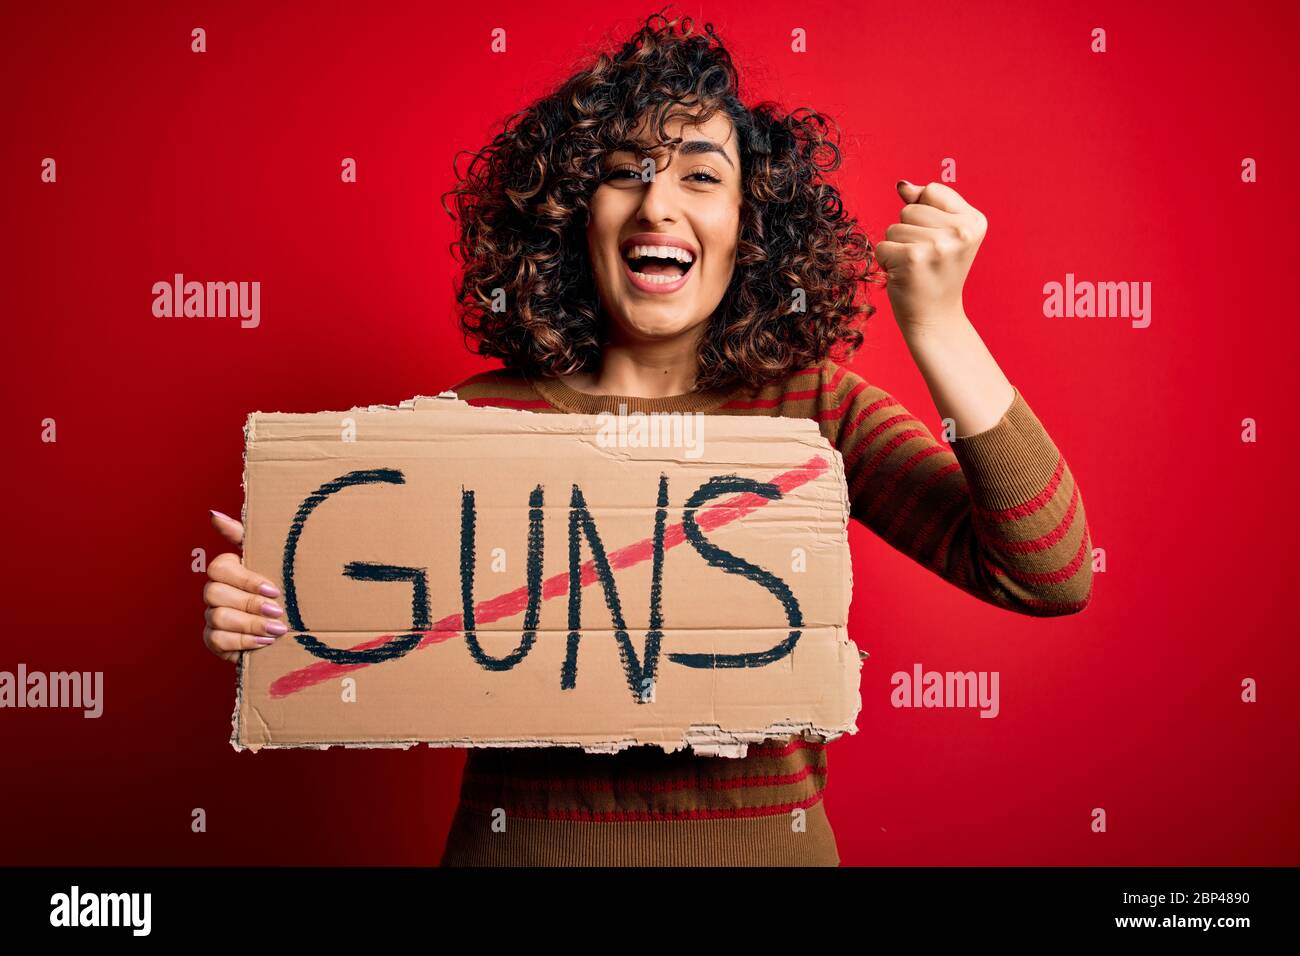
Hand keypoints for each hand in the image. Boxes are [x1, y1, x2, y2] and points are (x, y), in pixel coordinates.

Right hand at [202, 510, 286, 662]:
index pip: (220, 567)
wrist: (288, 624)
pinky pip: (217, 640)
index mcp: (227, 569)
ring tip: (277, 629)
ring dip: (250, 624)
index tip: (274, 590)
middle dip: (249, 604)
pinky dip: (243, 642)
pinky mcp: (213, 639)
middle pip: (215, 593)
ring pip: (218, 617)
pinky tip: (265, 642)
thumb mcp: (269, 559)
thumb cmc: (279, 587)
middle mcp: (214, 591)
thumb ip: (243, 535)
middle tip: (278, 612)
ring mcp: (211, 615)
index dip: (246, 580)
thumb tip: (213, 514)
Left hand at [874, 180, 986, 330]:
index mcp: (974, 221)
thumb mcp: (943, 234)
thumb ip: (925, 204)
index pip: (932, 190)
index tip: (937, 240)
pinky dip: (886, 262)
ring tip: (915, 267)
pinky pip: (882, 246)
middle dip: (909, 232)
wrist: (936, 318)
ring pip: (893, 228)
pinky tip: (903, 275)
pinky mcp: (913, 259)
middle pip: (910, 209)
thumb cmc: (936, 274)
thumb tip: (902, 185)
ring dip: (897, 248)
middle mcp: (961, 232)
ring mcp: (938, 246)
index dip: (924, 215)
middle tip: (925, 258)